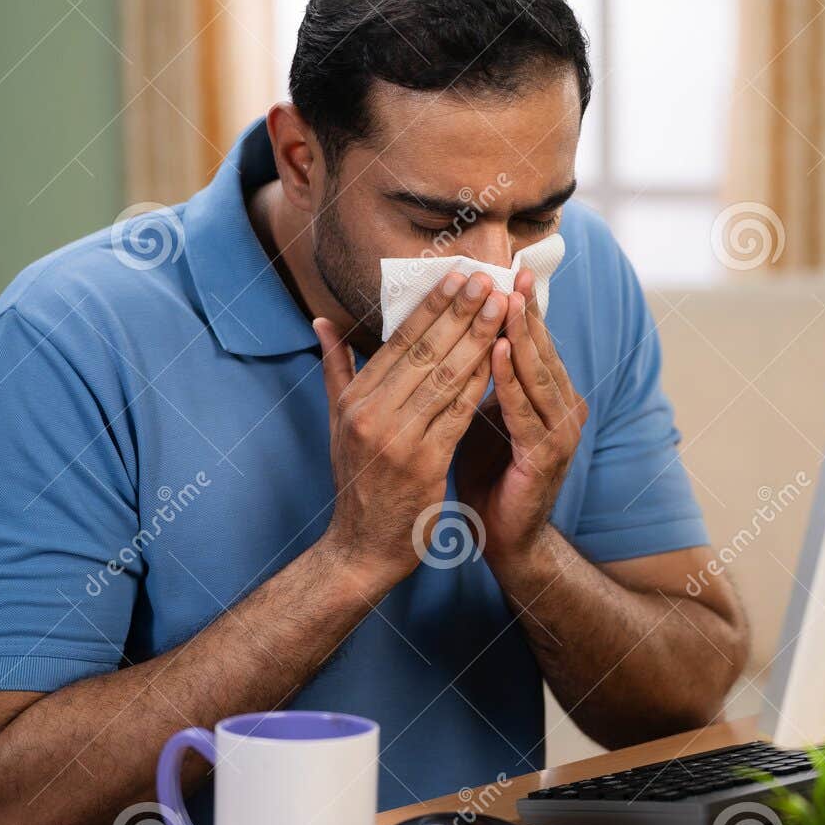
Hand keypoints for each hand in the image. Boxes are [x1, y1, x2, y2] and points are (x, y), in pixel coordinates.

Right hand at [314, 271, 504, 588]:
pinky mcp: (424, 463)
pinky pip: (459, 413)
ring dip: (478, 338)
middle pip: (424, 352)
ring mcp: (397, 439)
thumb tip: (322, 322)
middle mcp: (371, 415)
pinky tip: (502, 357)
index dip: (432, 306)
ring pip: (446, 377)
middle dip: (460, 311)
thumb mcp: (338, 423)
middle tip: (489, 278)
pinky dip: (482, 383)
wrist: (362, 548)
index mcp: (354, 401)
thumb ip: (337, 370)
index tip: (458, 275)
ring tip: (503, 307)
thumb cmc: (358, 481)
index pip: (399, 341)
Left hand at [456, 267, 586, 565]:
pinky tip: (496, 354)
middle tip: (513, 271)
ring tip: (506, 301)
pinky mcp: (547, 455)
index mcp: (547, 394)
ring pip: (537, 373)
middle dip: (525, 310)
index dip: (519, 306)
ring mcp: (560, 432)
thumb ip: (474, 375)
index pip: (532, 341)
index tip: (504, 268)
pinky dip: (510, 381)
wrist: (502, 536)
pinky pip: (526, 410)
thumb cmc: (488, 473)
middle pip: (540, 349)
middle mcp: (563, 407)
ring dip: (520, 336)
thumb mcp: (478, 412)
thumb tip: (448, 332)